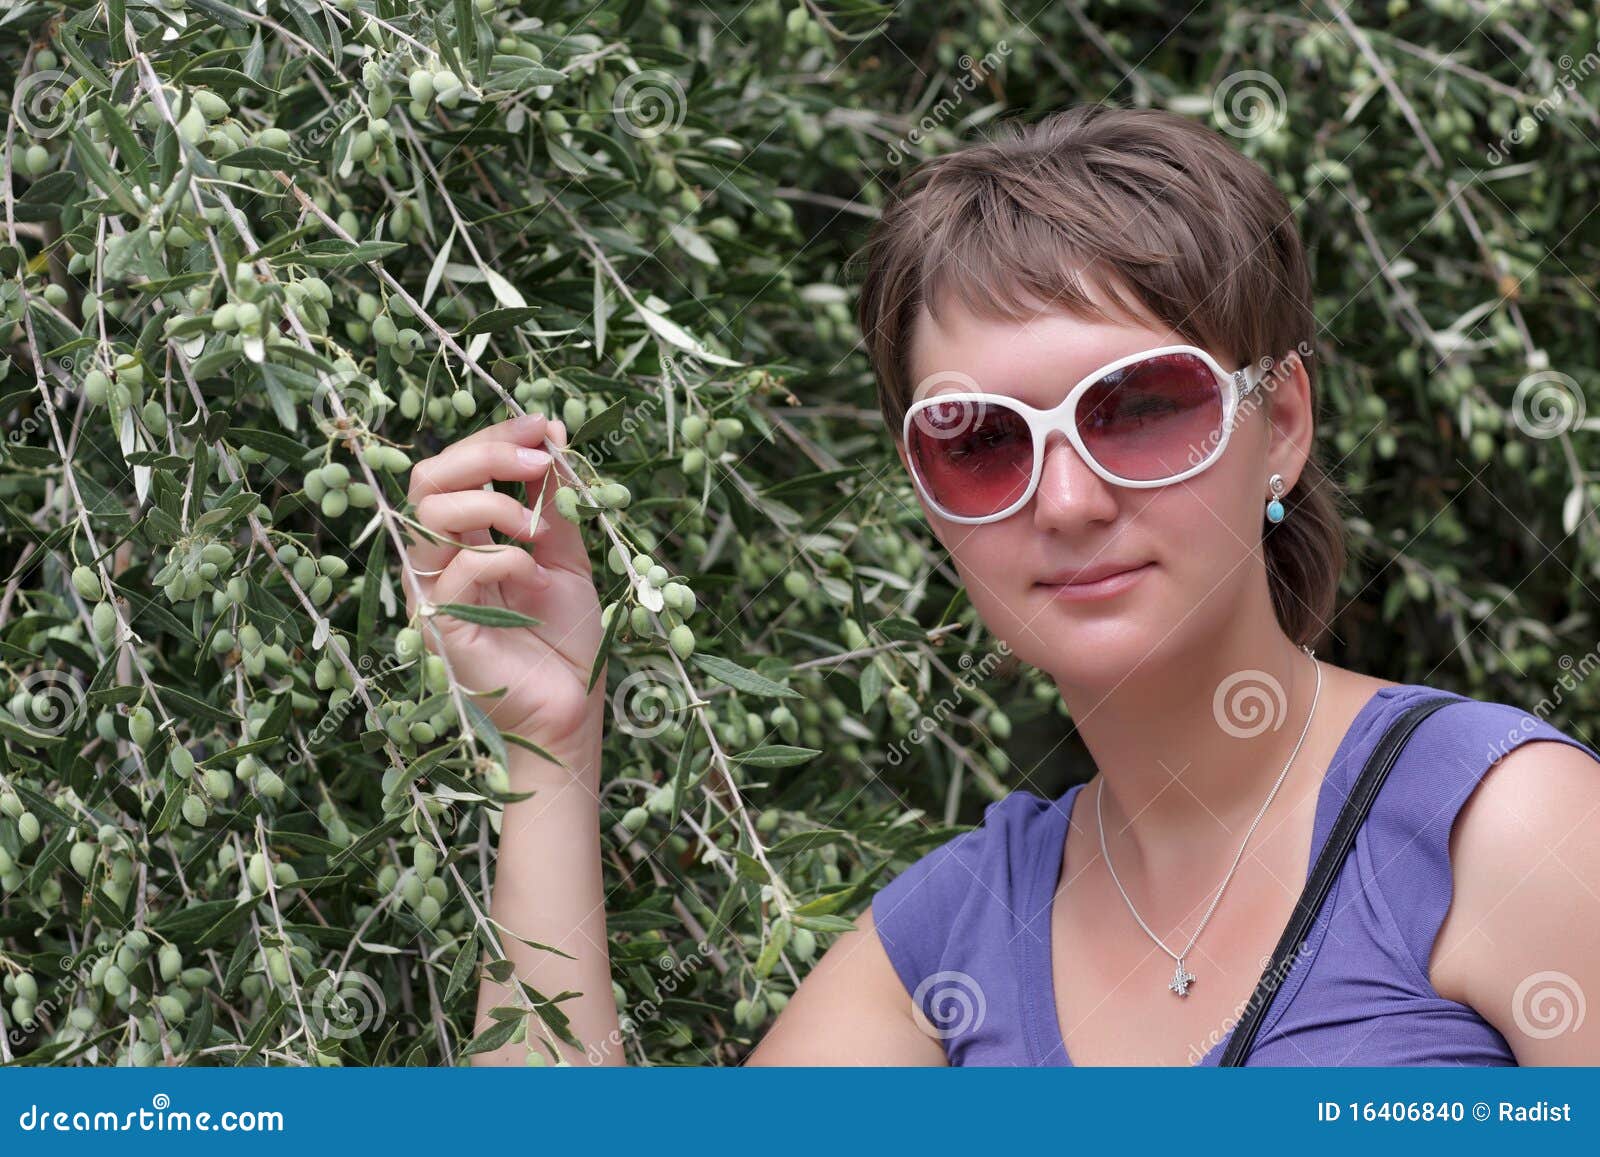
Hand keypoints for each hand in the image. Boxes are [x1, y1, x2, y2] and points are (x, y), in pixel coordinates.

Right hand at [403, 413, 603, 758]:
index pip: (457, 466)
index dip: (497, 435)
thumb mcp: (566, 554)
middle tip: (539, 459)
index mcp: (464, 538)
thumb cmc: (565, 637)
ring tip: (538, 528)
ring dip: (493, 504)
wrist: (571, 708)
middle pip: (429, 479)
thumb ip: (554, 501)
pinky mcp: (440, 628)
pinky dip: (505, 560)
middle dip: (485, 453)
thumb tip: (550, 437)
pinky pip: (457, 570)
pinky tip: (536, 583)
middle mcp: (438, 560)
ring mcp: (433, 593)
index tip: (546, 426)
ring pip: (430, 515)